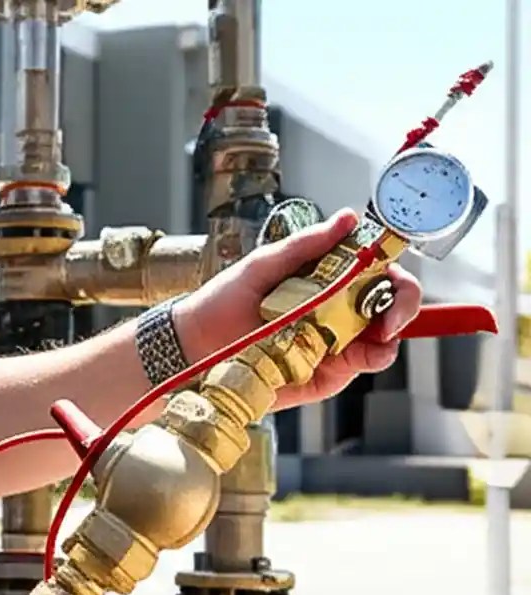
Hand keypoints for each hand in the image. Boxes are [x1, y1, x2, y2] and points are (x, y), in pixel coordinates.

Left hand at [172, 207, 422, 410]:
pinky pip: (361, 366)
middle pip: (392, 304)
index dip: (393, 270)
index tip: (392, 272)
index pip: (377, 270)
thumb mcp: (263, 265)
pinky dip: (367, 359)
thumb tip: (347, 218)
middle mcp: (338, 310)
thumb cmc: (223, 302)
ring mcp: (336, 343)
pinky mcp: (328, 374)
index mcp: (327, 279)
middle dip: (401, 305)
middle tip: (388, 314)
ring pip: (384, 339)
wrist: (194, 347)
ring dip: (387, 334)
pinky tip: (351, 353)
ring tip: (372, 334)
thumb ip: (307, 245)